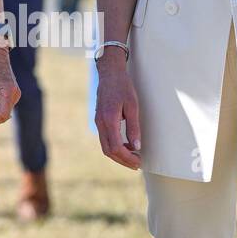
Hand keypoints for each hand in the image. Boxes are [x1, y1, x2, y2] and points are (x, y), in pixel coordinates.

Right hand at [95, 53, 141, 169]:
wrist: (110, 73)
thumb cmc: (123, 87)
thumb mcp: (133, 106)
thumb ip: (134, 127)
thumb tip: (136, 147)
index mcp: (109, 120)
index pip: (116, 147)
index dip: (127, 158)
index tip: (138, 161)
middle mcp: (100, 123)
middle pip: (109, 151)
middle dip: (123, 160)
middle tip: (137, 164)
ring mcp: (98, 122)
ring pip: (105, 147)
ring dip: (118, 155)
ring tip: (133, 158)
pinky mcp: (99, 120)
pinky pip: (105, 139)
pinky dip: (114, 147)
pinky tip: (126, 146)